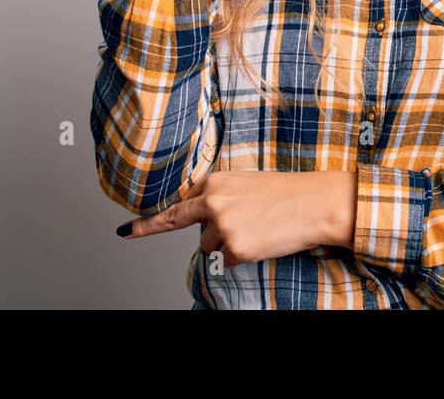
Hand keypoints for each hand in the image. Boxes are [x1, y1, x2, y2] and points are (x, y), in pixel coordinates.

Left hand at [115, 171, 357, 269]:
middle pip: (185, 224)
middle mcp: (213, 202)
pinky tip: (262, 240)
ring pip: (211, 246)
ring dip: (229, 243)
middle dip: (160, 229)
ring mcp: (222, 227)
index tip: (127, 231)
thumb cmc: (287, 193)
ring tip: (258, 228)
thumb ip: (219, 197)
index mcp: (215, 182)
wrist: (316, 203)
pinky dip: (244, 256)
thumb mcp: (246, 184)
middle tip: (132, 232)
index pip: (178, 204)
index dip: (151, 221)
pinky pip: (229, 260)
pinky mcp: (235, 249)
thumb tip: (202, 219)